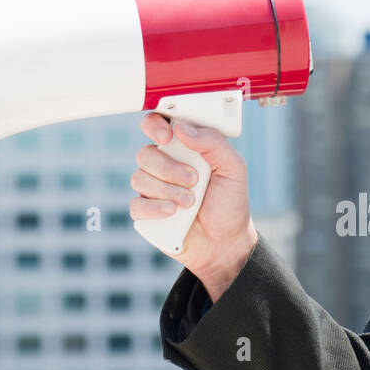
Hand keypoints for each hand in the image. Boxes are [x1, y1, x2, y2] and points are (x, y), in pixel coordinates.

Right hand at [130, 112, 258, 300]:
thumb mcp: (233, 168)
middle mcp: (164, 166)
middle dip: (169, 168)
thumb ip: (213, 142)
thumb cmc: (229, 203)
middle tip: (193, 180)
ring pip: (139, 178)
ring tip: (189, 202)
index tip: (167, 137)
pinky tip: (173, 213)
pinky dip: (156, 208)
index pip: (156, 125)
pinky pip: (136, 204)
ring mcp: (152, 190)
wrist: (226, 243)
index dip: (154, 126)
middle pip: (145, 154)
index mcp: (182, 149)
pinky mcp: (145, 213)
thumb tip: (181, 128)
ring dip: (167, 190)